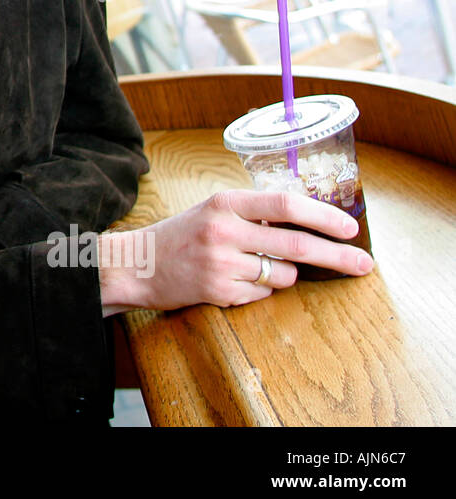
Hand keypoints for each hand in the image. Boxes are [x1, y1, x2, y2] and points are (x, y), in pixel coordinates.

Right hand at [99, 189, 373, 314]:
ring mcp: (221, 263)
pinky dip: (259, 292)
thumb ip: (254, 214)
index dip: (324, 217)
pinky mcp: (218, 292)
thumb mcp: (214, 211)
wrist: (136, 264)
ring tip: (256, 268)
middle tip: (363, 264)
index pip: (285, 205)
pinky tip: (234, 282)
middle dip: (337, 256)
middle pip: (296, 244)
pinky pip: (262, 296)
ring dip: (285, 276)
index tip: (350, 228)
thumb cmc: (181, 235)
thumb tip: (311, 222)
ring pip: (284, 276)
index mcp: (225, 202)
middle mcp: (224, 230)